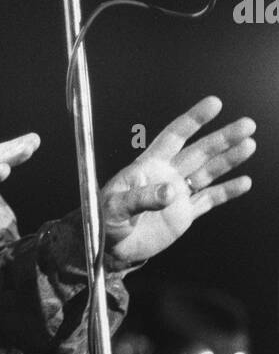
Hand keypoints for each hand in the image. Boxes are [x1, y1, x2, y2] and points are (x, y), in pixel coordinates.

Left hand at [101, 97, 254, 268]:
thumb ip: (142, 198)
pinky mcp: (184, 215)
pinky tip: (244, 182)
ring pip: (208, 171)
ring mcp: (177, 194)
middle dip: (222, 138)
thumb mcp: (115, 207)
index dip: (193, 120)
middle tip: (246, 125)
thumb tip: (171, 191)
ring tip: (249, 145)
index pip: (174, 137)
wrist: (109, 249)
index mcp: (147, 166)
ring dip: (229, 159)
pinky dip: (227, 191)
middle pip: (199, 151)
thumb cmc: (104, 221)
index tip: (214, 104)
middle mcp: (166, 175)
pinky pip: (209, 200)